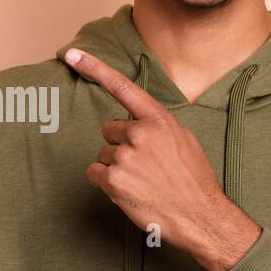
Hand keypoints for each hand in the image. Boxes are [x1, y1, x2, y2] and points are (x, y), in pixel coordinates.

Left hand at [62, 47, 259, 270]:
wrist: (199, 216)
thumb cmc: (193, 179)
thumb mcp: (183, 139)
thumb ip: (156, 125)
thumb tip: (136, 120)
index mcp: (158, 119)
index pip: (121, 87)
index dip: (94, 68)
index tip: (71, 54)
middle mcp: (139, 133)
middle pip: (109, 129)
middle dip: (121, 144)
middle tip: (144, 164)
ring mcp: (124, 157)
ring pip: (104, 153)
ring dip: (116, 167)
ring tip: (142, 181)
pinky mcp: (113, 181)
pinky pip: (94, 173)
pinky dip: (106, 182)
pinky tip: (129, 190)